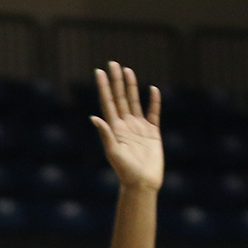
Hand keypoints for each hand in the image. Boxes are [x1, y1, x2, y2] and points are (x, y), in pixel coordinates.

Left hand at [91, 62, 162, 191]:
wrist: (142, 183)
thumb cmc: (125, 171)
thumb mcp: (113, 152)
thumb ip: (105, 134)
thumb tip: (94, 117)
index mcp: (114, 129)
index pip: (107, 102)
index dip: (104, 87)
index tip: (100, 72)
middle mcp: (125, 125)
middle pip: (120, 98)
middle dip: (116, 81)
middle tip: (113, 63)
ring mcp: (139, 128)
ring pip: (134, 102)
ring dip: (131, 86)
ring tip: (128, 71)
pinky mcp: (152, 133)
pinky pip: (153, 113)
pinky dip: (153, 101)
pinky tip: (152, 90)